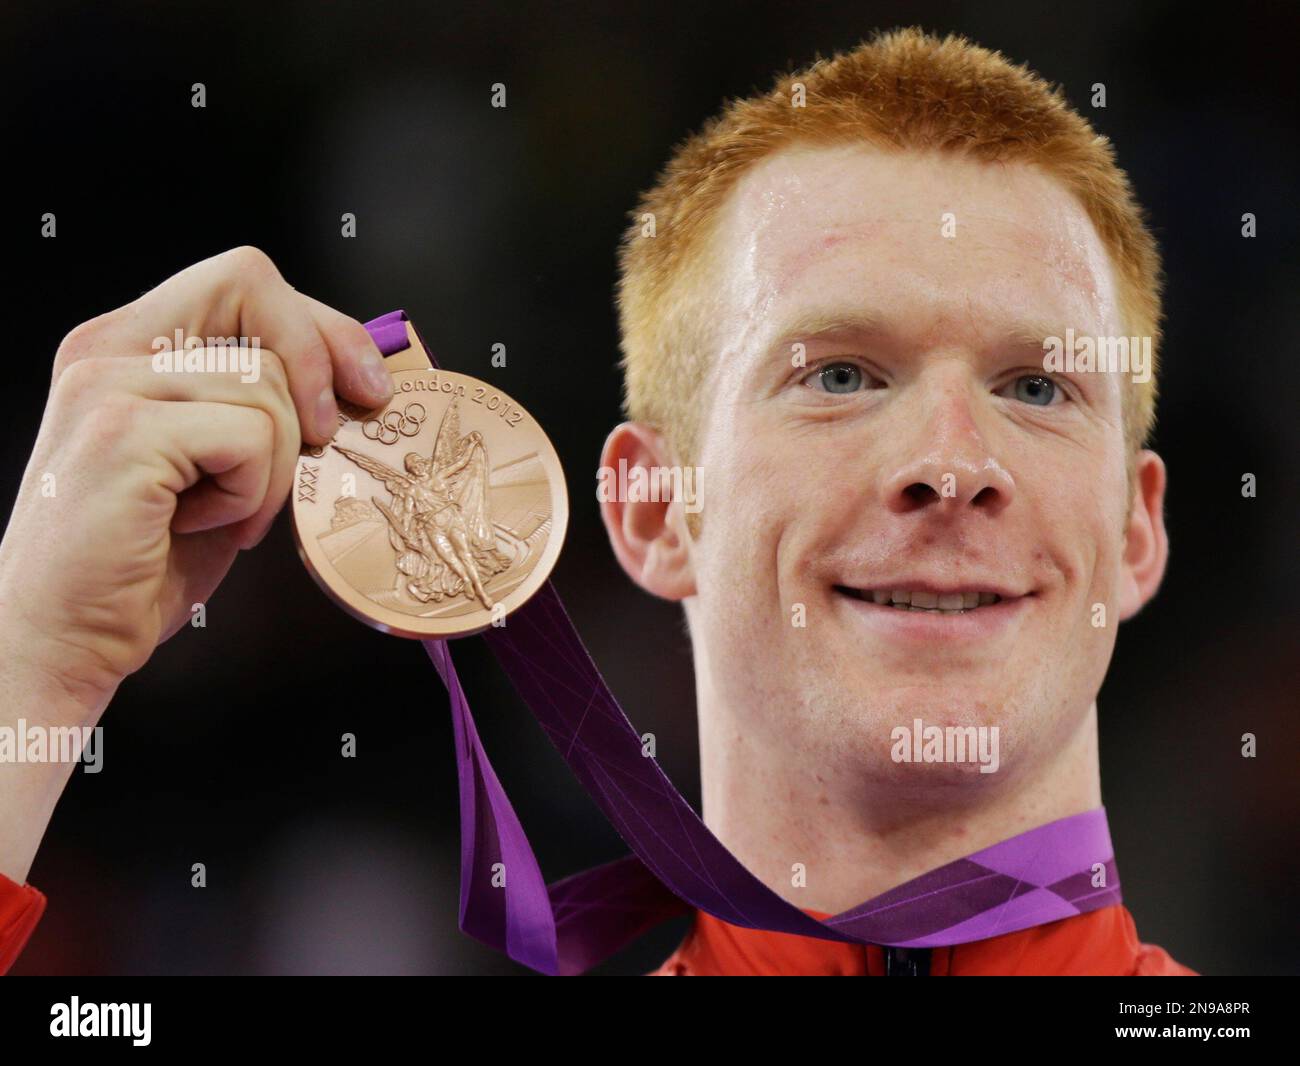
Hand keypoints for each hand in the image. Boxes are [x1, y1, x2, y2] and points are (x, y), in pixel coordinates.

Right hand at [0, 247, 393, 717]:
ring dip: (274, 466)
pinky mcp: (122, 434)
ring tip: (223, 510)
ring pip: (267, 383)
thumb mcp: (218, 462)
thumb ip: (264, 405)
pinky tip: (199, 524)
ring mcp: (107, 386)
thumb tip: (358, 379)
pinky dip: (250, 496)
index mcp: (127, 345)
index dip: (318, 324)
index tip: (362, 386)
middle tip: (323, 441)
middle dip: (317, 368)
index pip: (243, 280)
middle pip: (254, 289)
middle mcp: (106, 349)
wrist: (64, 637)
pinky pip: (251, 438)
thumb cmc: (143, 560)